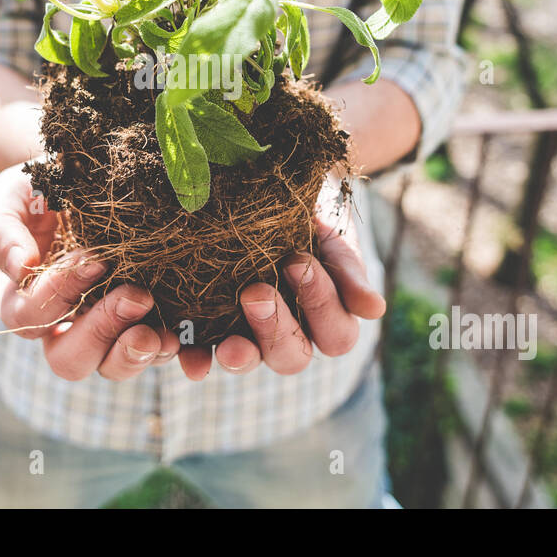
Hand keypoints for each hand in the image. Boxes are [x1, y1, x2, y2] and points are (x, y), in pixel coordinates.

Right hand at [0, 163, 212, 380]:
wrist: (84, 178)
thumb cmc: (42, 189)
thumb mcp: (13, 196)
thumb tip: (21, 269)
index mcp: (22, 301)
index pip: (33, 316)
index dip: (62, 293)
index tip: (96, 258)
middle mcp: (61, 326)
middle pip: (69, 360)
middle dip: (102, 332)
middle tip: (137, 296)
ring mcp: (102, 330)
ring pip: (110, 367)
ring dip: (135, 355)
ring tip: (160, 333)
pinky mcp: (139, 324)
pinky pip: (150, 354)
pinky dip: (166, 351)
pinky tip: (180, 338)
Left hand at [213, 177, 386, 375]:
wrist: (264, 195)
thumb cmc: (306, 219)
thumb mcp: (330, 236)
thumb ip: (348, 271)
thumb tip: (374, 310)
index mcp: (326, 320)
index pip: (336, 334)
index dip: (319, 304)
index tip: (297, 260)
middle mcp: (289, 337)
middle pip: (292, 358)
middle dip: (276, 327)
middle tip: (255, 291)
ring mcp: (248, 337)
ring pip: (250, 361)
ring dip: (239, 355)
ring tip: (226, 341)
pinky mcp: (208, 329)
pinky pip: (201, 352)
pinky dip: (194, 357)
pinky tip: (182, 351)